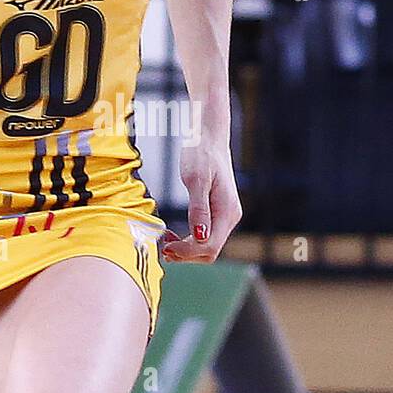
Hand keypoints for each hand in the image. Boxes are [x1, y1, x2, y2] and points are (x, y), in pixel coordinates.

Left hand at [162, 139, 241, 262]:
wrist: (208, 138)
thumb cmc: (201, 154)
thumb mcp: (196, 179)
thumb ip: (198, 208)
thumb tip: (201, 236)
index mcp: (227, 212)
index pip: (209, 246)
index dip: (187, 252)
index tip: (166, 246)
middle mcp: (230, 217)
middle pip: (210, 251)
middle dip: (186, 254)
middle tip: (163, 249)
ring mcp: (225, 215)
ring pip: (208, 245)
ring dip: (187, 250)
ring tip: (166, 243)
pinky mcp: (217, 212)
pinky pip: (206, 235)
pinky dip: (190, 240)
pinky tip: (174, 235)